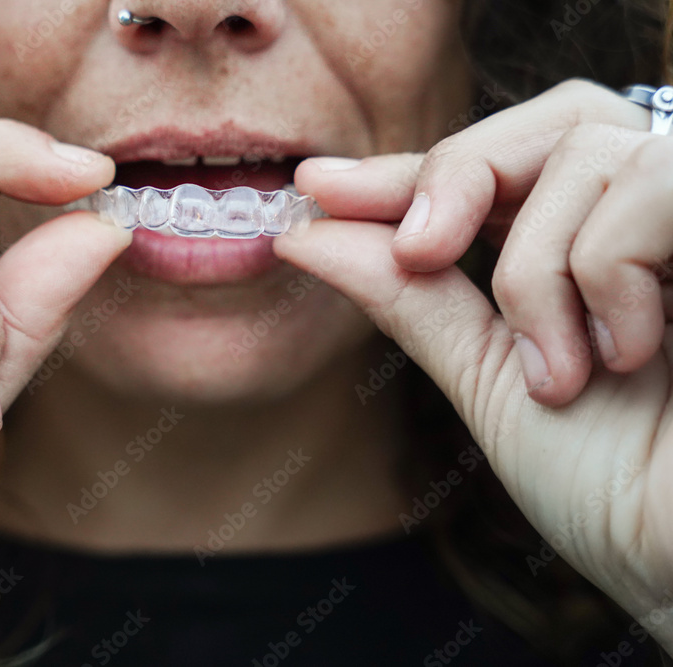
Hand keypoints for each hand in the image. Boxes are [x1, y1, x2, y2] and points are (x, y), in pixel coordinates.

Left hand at [275, 79, 672, 647]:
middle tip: (417, 253)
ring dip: (538, 273)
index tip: (316, 189)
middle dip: (459, 176)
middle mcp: (661, 222)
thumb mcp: (490, 378)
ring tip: (558, 375)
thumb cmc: (613, 491)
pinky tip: (625, 356)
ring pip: (588, 155)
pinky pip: (652, 186)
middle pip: (555, 121)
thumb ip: (412, 297)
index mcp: (601, 250)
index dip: (411, 170)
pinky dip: (609, 271)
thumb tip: (308, 232)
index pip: (503, 166)